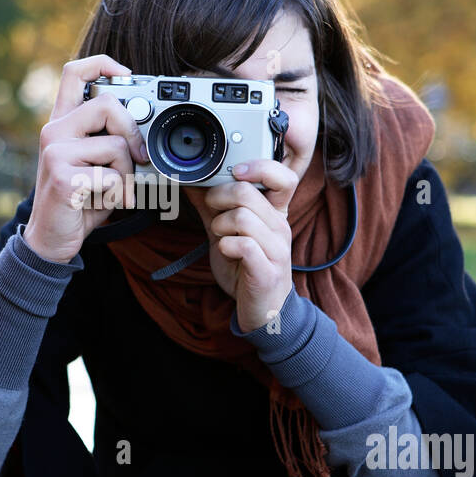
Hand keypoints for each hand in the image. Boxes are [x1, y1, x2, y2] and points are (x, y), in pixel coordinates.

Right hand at [24, 55, 149, 262]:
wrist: (51, 240)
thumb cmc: (79, 201)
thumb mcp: (98, 166)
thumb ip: (114, 143)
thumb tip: (147, 135)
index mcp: (63, 122)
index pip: (75, 72)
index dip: (104, 64)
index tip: (127, 75)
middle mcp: (54, 130)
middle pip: (107, 103)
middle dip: (134, 131)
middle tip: (139, 158)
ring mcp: (55, 151)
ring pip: (116, 145)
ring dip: (128, 173)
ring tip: (116, 190)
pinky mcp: (60, 176)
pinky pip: (111, 176)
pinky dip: (119, 193)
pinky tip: (105, 203)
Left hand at [186, 159, 299, 331]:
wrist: (262, 310)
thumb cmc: (246, 268)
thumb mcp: (226, 232)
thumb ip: (212, 207)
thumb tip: (191, 182)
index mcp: (275, 213)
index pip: (284, 177)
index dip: (260, 166)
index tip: (236, 171)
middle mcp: (280, 226)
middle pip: (248, 192)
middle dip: (219, 197)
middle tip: (212, 209)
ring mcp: (277, 249)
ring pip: (243, 217)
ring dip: (220, 225)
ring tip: (220, 236)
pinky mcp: (268, 270)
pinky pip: (244, 245)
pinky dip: (226, 246)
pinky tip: (225, 251)